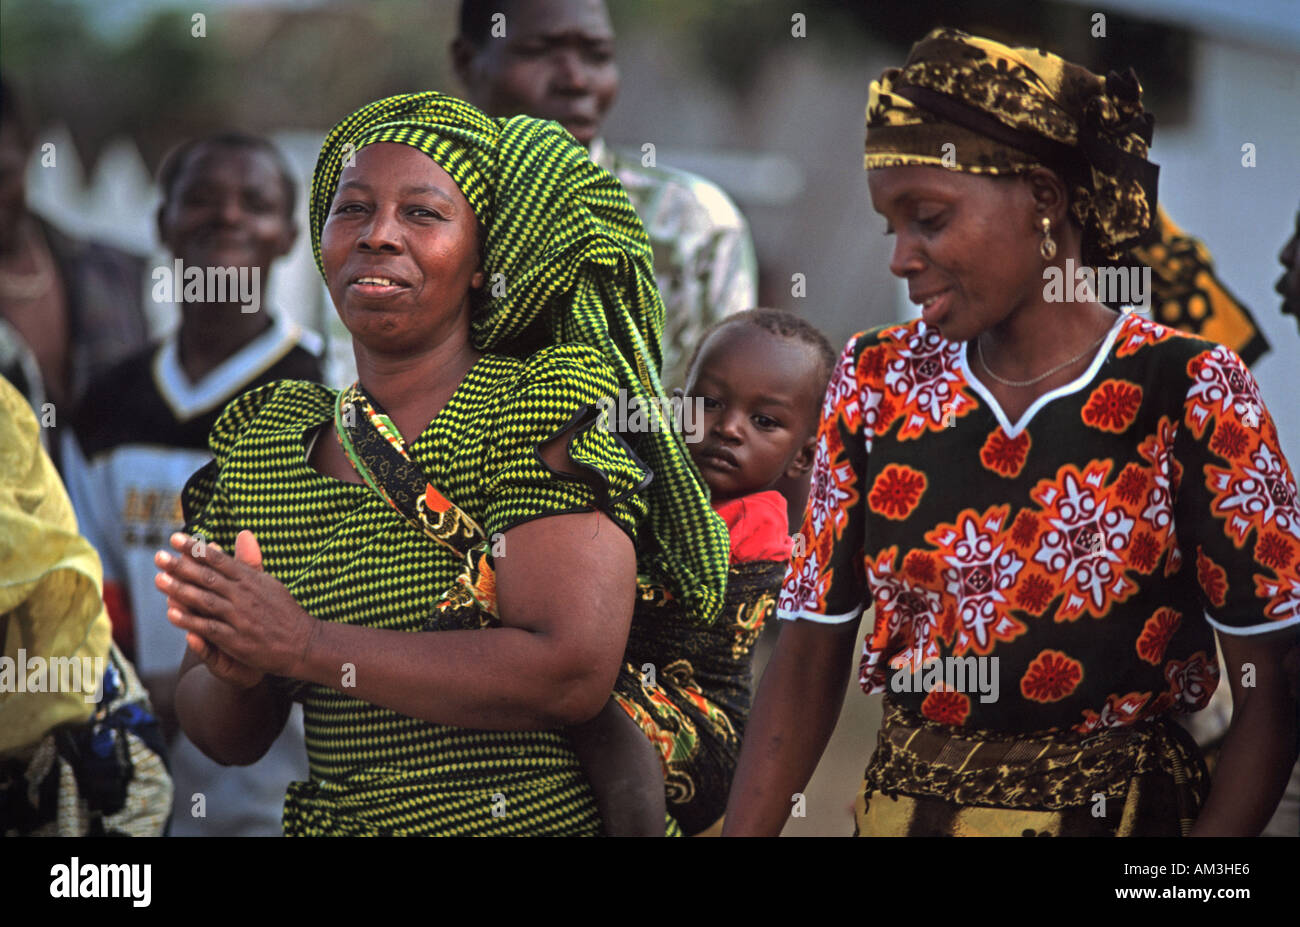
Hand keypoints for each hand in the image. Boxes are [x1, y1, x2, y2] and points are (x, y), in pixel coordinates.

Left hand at [155, 530, 319, 680]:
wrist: (303, 642)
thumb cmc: (283, 611)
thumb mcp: (269, 581)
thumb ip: (250, 560)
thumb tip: (243, 533)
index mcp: (250, 579)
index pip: (218, 560)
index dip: (195, 549)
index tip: (175, 538)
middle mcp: (244, 595)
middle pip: (208, 578)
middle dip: (181, 566)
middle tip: (158, 556)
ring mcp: (240, 617)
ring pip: (205, 600)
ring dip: (180, 590)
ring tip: (159, 579)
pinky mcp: (237, 640)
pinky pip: (209, 628)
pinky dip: (190, 620)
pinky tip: (172, 613)